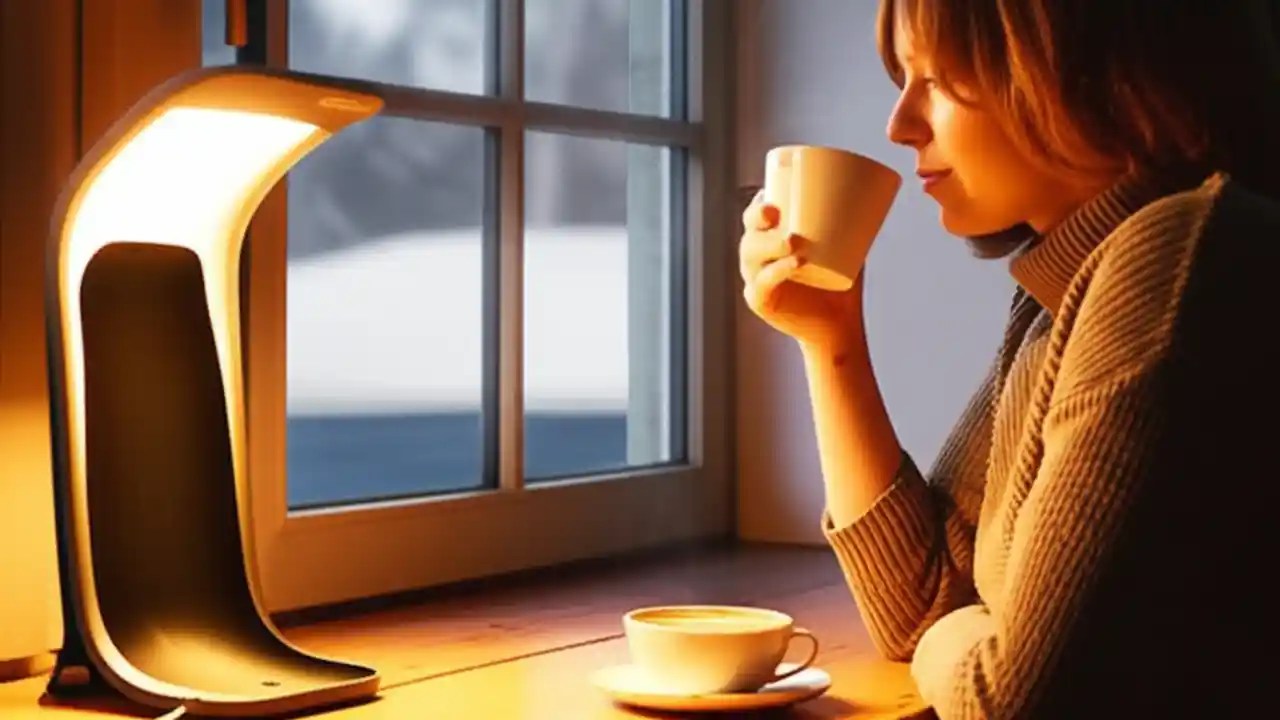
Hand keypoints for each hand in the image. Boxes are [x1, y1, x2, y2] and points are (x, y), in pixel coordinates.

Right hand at [739, 192, 862, 352]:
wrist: (838, 325)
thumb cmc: (838, 284)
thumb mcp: (846, 248)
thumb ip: (851, 224)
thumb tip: (872, 194)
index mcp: (770, 242)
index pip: (755, 218)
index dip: (759, 203)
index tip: (773, 192)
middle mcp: (758, 259)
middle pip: (749, 233)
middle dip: (756, 218)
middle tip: (776, 211)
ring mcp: (756, 281)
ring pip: (751, 256)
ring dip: (768, 244)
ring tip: (791, 241)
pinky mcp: (761, 302)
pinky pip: (762, 285)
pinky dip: (776, 273)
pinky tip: (794, 263)